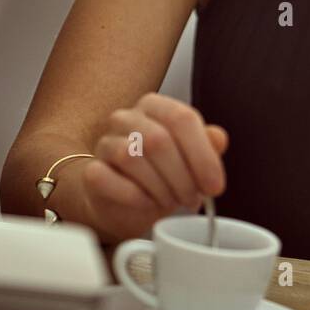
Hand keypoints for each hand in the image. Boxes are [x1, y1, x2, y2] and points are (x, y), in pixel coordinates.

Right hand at [80, 93, 229, 241]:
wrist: (125, 202)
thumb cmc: (162, 174)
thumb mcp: (191, 159)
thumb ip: (207, 145)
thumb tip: (218, 138)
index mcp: (155, 106)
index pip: (182, 118)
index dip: (203, 155)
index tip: (215, 186)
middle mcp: (126, 118)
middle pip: (159, 140)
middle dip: (183, 177)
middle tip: (193, 199)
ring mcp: (104, 142)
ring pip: (133, 158)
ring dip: (160, 188)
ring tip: (171, 201)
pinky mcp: (90, 171)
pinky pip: (108, 179)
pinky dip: (134, 196)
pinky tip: (147, 202)